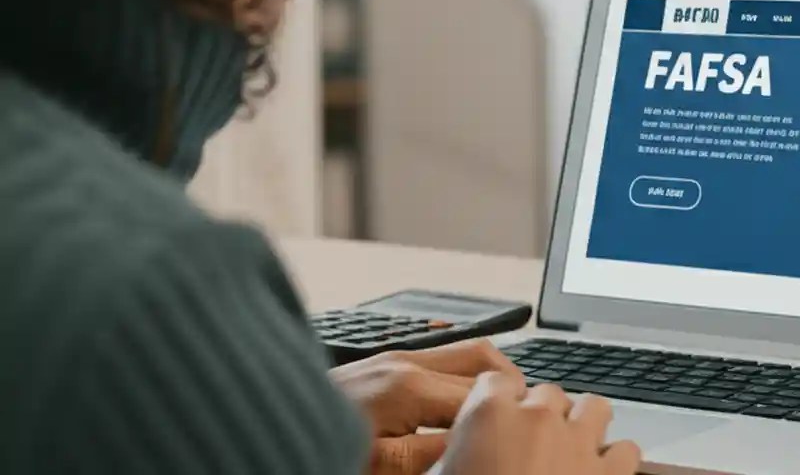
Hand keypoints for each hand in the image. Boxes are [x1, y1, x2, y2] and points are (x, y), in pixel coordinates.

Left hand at [330, 340, 523, 474]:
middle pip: (485, 357)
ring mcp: (394, 356)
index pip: (486, 393)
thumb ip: (432, 452)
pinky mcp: (383, 362)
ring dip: (488, 376)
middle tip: (520, 417)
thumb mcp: (380, 466)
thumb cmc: (316, 448)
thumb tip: (472, 443)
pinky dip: (461, 375)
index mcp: (410, 386)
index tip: (517, 434)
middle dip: (510, 386)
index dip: (508, 414)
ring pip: (465, 351)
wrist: (264, 423)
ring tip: (497, 410)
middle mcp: (406, 360)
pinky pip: (440, 358)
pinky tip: (459, 403)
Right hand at [437, 373, 641, 474]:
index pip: (495, 382)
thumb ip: (458, 456)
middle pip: (546, 393)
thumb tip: (463, 459)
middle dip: (541, 416)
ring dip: (584, 424)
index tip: (497, 420)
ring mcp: (580, 442)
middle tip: (531, 448)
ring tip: (572, 448)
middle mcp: (538, 418)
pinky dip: (615, 460)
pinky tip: (600, 474)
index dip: (498, 403)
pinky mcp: (613, 472)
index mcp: (489, 415)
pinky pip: (625, 449)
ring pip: (593, 407)